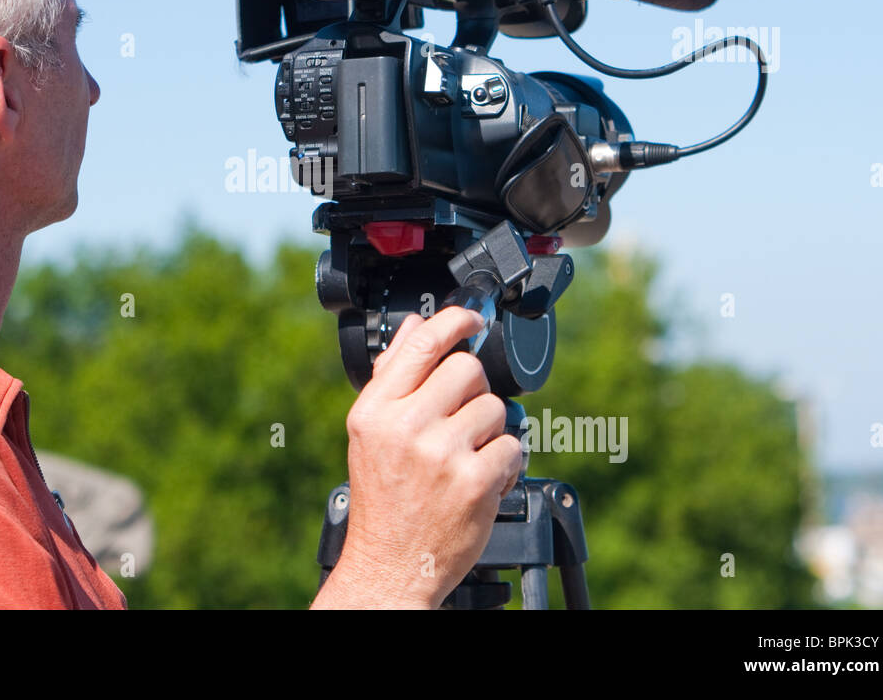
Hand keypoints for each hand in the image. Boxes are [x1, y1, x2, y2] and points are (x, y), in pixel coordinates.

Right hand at [311, 307, 522, 608]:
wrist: (392, 565)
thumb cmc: (382, 499)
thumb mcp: (370, 434)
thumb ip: (392, 378)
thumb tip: (417, 327)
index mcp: (375, 411)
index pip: (422, 344)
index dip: (455, 320)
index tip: (471, 317)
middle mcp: (406, 427)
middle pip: (467, 369)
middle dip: (473, 388)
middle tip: (462, 415)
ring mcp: (442, 453)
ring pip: (494, 407)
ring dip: (489, 429)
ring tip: (466, 454)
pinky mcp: (475, 481)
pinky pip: (512, 446)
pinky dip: (504, 462)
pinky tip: (480, 477)